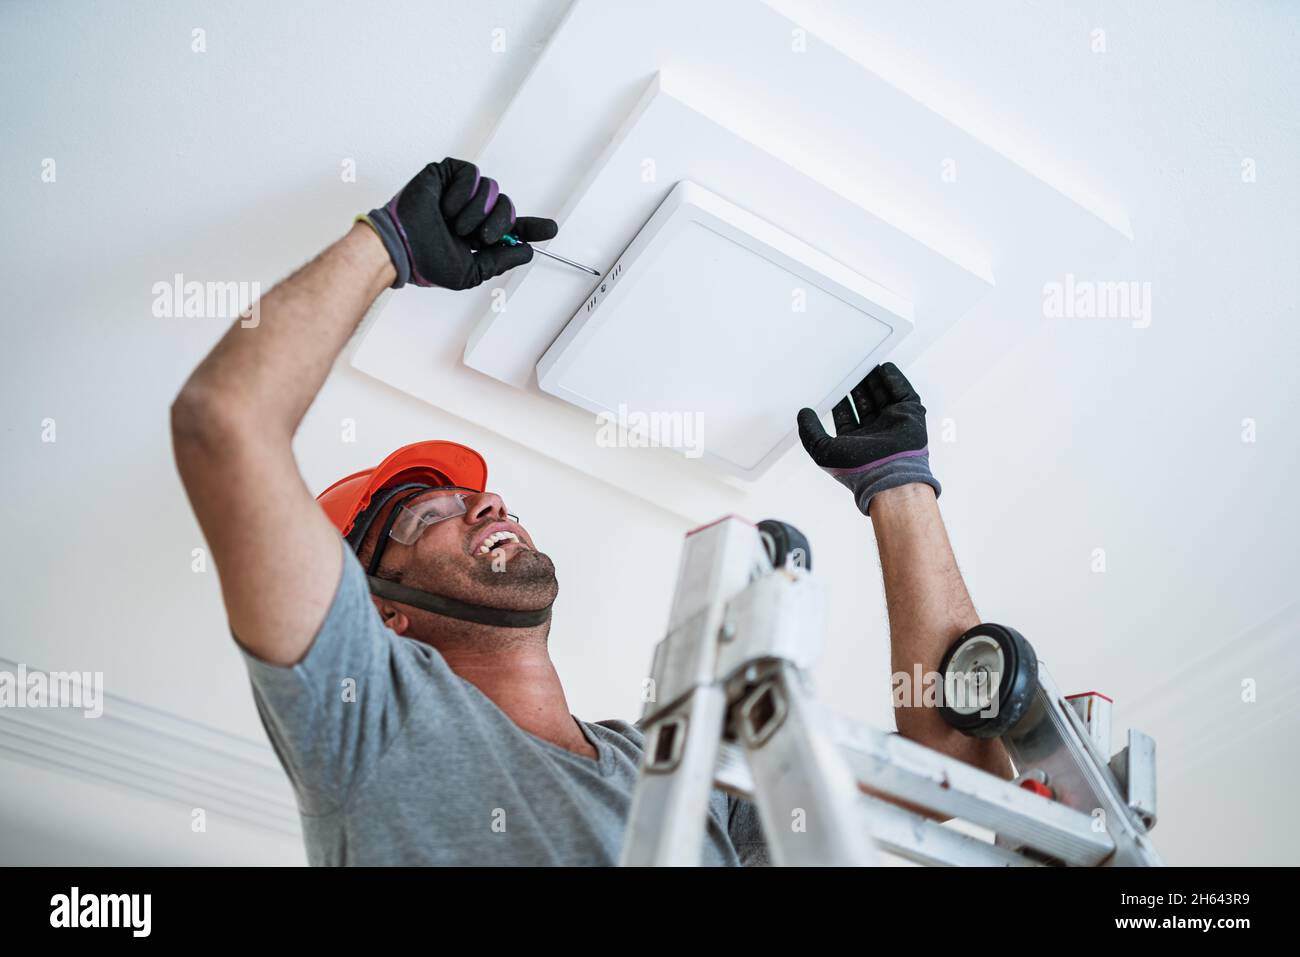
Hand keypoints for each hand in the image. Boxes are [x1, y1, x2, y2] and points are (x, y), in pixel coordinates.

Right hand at [360, 157, 557, 289]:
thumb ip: (500, 260)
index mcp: (478, 233)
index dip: (532, 227)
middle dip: (499, 223)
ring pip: (493, 190)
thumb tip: (527, 251)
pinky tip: (446, 207)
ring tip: (454, 224)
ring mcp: (460, 191)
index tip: (550, 230)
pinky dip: (463, 194)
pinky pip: (473, 175)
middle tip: (480, 237)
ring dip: (476, 212)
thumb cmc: (426, 261)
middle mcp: (472, 211)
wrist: (401, 247)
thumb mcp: (472, 271)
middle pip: (507, 206)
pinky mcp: (447, 174)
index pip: (511, 227)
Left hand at [796, 362, 940, 515]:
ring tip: (866, 365)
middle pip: (865, 404)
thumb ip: (810, 432)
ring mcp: (894, 424)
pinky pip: (903, 393)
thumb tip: (802, 414)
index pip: (846, 417)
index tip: (833, 387)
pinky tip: (885, 369)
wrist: (890, 475)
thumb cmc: (858, 470)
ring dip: (875, 381)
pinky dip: (895, 380)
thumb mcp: (823, 450)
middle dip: (858, 388)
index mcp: (856, 443)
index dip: (840, 402)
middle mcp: (875, 434)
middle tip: (850, 371)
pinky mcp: (910, 416)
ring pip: (883, 396)